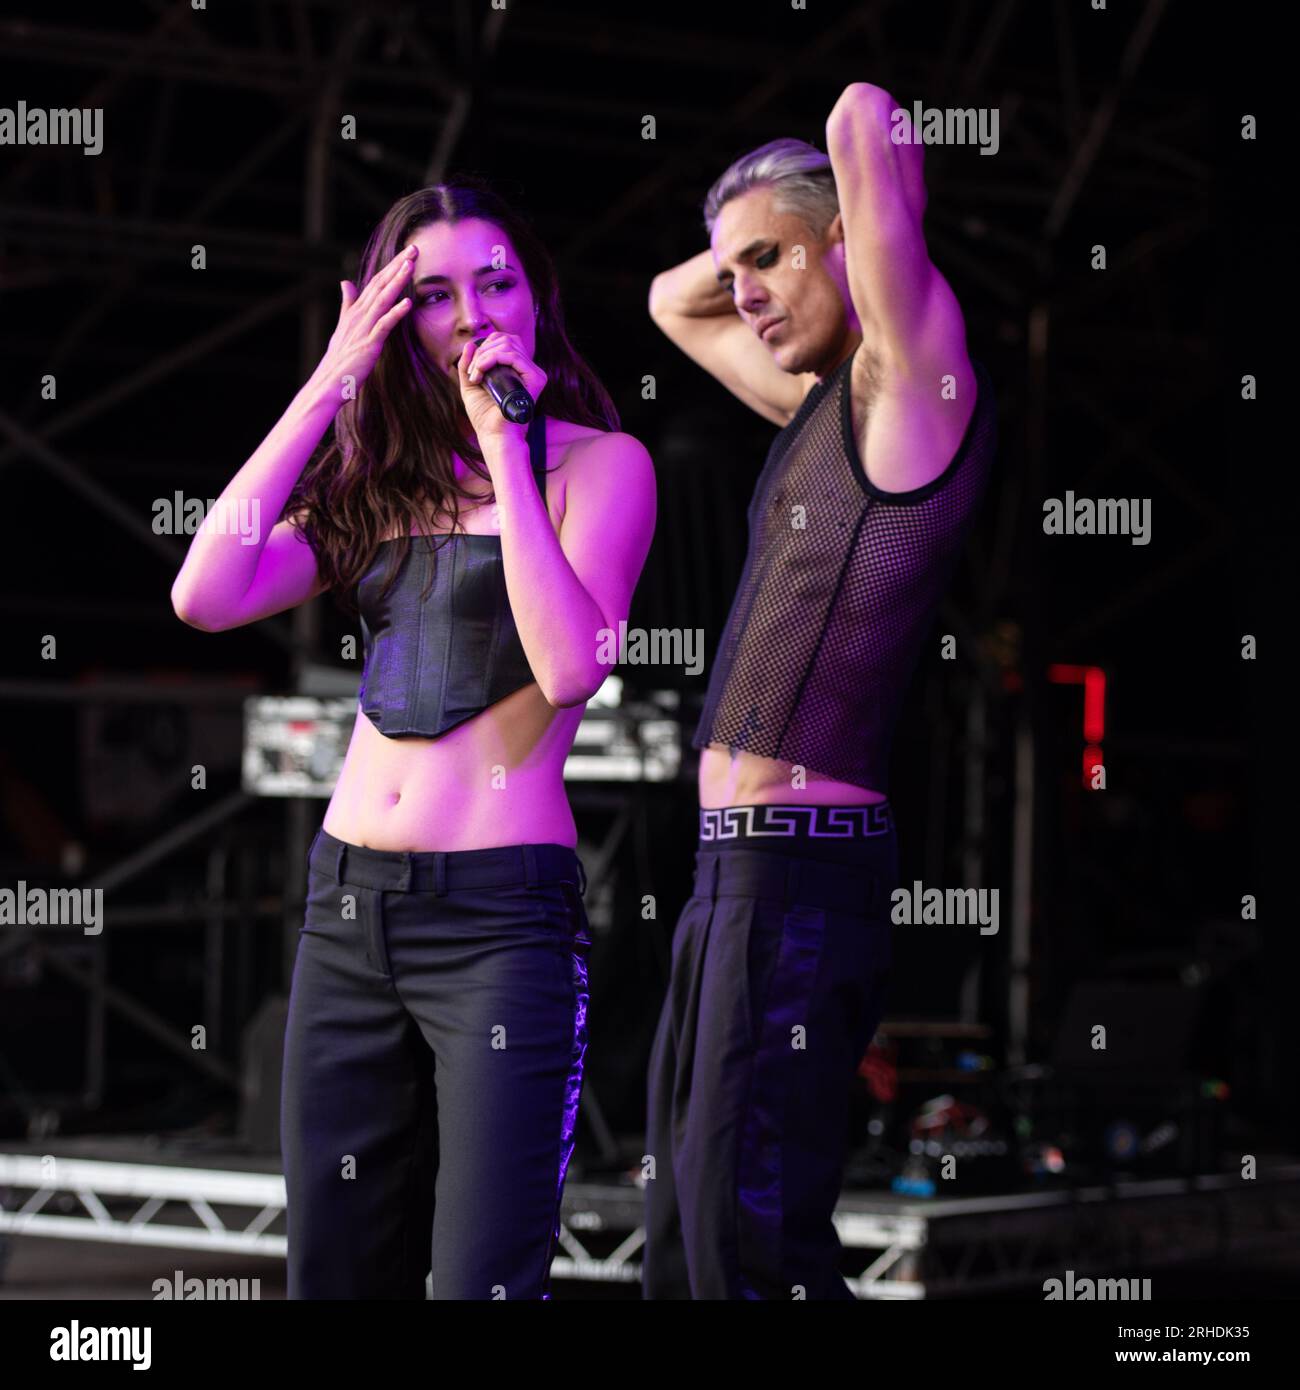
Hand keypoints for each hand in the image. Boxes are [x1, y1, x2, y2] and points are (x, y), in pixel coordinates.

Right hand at [312, 245, 416, 397]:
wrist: (327, 384)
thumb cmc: (338, 359)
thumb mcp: (343, 327)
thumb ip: (347, 304)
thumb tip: (345, 282)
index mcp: (355, 311)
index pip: (375, 283)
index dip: (391, 267)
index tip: (407, 253)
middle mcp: (358, 315)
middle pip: (380, 284)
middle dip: (397, 266)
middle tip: (414, 248)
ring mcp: (363, 329)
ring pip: (382, 299)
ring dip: (397, 281)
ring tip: (411, 265)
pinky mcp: (368, 344)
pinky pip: (384, 325)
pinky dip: (395, 312)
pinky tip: (407, 302)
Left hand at [457, 331, 547, 448]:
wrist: (493, 435)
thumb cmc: (484, 416)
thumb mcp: (470, 385)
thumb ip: (468, 364)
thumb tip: (470, 343)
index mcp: (516, 369)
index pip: (504, 341)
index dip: (485, 346)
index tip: (473, 368)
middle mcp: (527, 369)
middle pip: (506, 339)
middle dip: (482, 350)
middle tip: (472, 372)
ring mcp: (533, 373)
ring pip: (507, 345)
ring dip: (484, 356)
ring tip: (475, 375)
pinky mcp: (536, 379)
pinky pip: (512, 356)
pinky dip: (491, 359)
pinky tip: (481, 374)